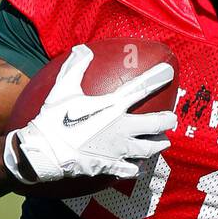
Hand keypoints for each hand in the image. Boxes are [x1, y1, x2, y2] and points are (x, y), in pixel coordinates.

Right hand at [4, 44, 175, 183]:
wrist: (45, 151)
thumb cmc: (54, 119)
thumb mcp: (63, 89)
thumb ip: (75, 68)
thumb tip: (82, 49)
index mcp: (112, 107)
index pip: (140, 89)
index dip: (156, 79)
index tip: (168, 73)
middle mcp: (121, 129)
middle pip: (155, 125)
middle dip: (167, 121)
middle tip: (172, 120)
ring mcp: (118, 150)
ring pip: (149, 149)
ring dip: (158, 145)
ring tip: (164, 143)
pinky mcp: (111, 167)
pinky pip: (131, 169)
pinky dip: (136, 167)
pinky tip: (138, 166)